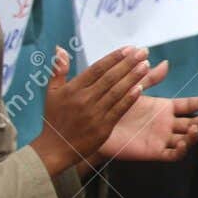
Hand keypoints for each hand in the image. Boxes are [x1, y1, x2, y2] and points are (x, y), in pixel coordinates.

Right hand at [37, 46, 151, 173]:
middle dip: (128, 63)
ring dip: (133, 77)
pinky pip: (119, 110)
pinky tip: (141, 87)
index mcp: (72, 89)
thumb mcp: (52, 93)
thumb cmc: (54, 119)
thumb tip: (61, 48)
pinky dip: (130, 98)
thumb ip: (59, 70)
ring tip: (146, 65)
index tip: (129, 48)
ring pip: (117, 92)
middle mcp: (84, 99)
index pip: (97, 69)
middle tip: (143, 52)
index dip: (114, 58)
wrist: (55, 149)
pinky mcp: (103, 128)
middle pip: (110, 77)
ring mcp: (94, 114)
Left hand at [97, 59, 197, 161]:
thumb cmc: (114, 106)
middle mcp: (167, 124)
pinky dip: (181, 150)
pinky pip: (173, 154)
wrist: (96, 126)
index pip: (188, 105)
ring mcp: (162, 138)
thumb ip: (150, 78)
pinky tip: (184, 143)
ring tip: (194, 128)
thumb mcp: (134, 89)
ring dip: (194, 136)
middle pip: (192, 123)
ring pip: (186, 140)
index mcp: (164, 108)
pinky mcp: (154, 152)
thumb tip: (165, 62)